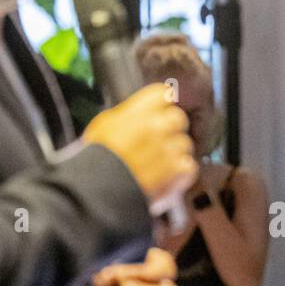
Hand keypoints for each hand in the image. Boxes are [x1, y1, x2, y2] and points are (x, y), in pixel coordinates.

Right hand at [82, 83, 196, 214]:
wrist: (97, 191)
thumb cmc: (95, 161)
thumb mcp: (102, 126)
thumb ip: (126, 116)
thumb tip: (136, 116)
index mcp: (136, 112)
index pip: (161, 94)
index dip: (161, 103)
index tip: (160, 110)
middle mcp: (155, 127)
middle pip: (178, 118)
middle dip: (171, 128)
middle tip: (161, 140)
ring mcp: (168, 149)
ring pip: (185, 143)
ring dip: (176, 152)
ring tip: (160, 163)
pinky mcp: (176, 171)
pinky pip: (189, 165)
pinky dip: (181, 172)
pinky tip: (169, 176)